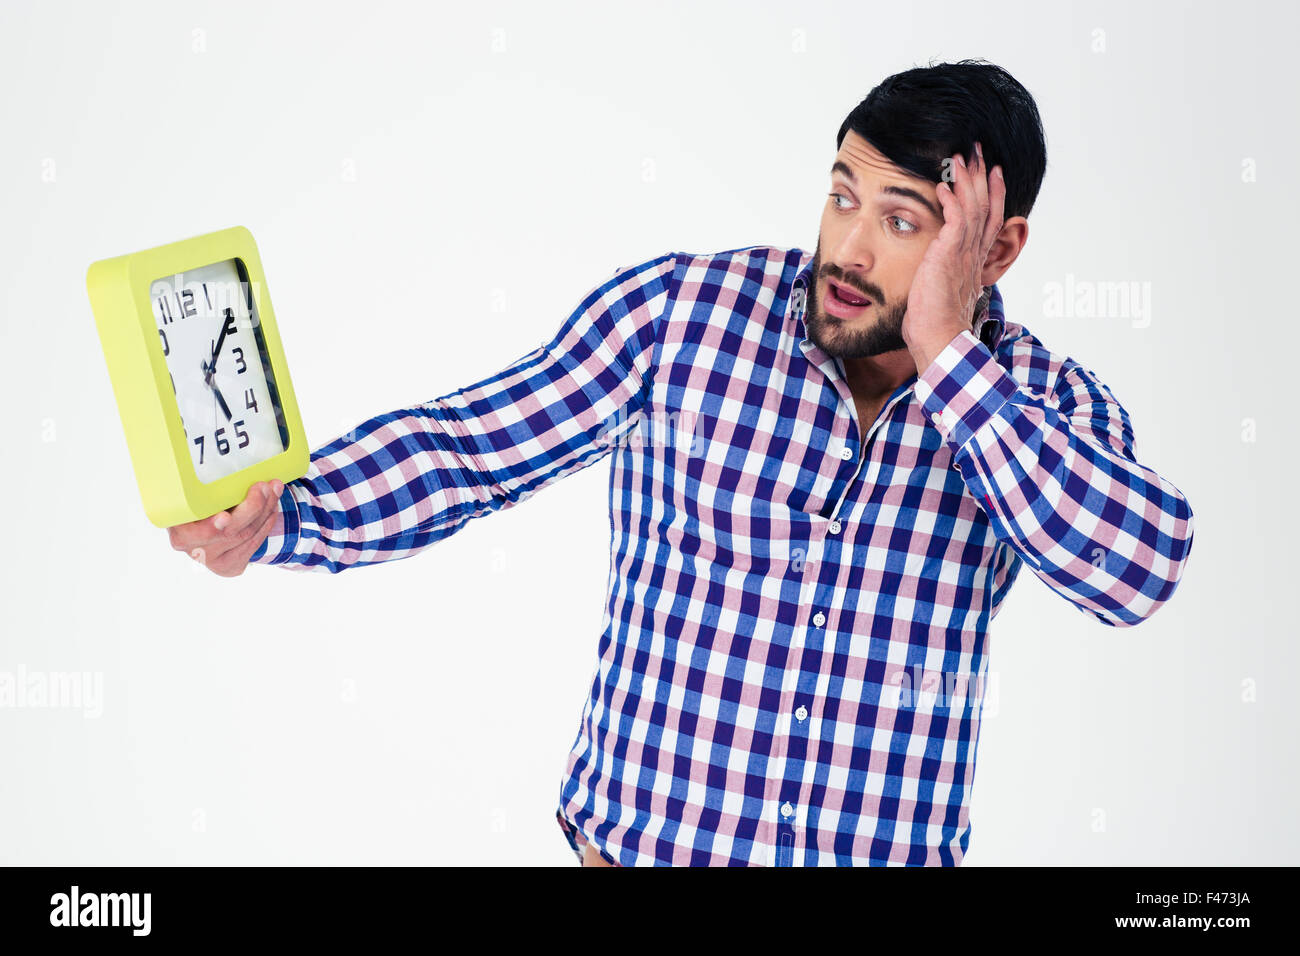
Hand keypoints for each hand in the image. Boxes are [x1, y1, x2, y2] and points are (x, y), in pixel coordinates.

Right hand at [168, 480, 283, 576]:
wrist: (207, 526)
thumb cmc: (200, 500)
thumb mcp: (194, 488)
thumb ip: (201, 480)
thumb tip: (211, 449)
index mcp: (175, 526)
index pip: (190, 532)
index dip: (210, 527)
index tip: (224, 517)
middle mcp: (190, 547)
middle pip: (228, 532)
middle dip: (252, 507)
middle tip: (263, 487)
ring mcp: (211, 560)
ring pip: (245, 536)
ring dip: (265, 510)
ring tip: (274, 489)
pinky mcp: (230, 566)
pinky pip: (253, 543)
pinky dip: (266, 522)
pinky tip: (271, 507)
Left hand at [902, 140, 1005, 371]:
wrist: (938, 338)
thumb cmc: (934, 323)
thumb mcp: (940, 291)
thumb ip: (940, 274)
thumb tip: (930, 272)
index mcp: (974, 261)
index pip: (988, 220)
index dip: (993, 194)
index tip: (993, 172)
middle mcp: (973, 254)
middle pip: (986, 205)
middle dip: (983, 176)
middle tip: (980, 150)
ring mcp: (963, 254)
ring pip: (973, 207)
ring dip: (967, 180)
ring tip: (961, 157)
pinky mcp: (949, 255)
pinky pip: (955, 219)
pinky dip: (950, 201)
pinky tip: (943, 186)